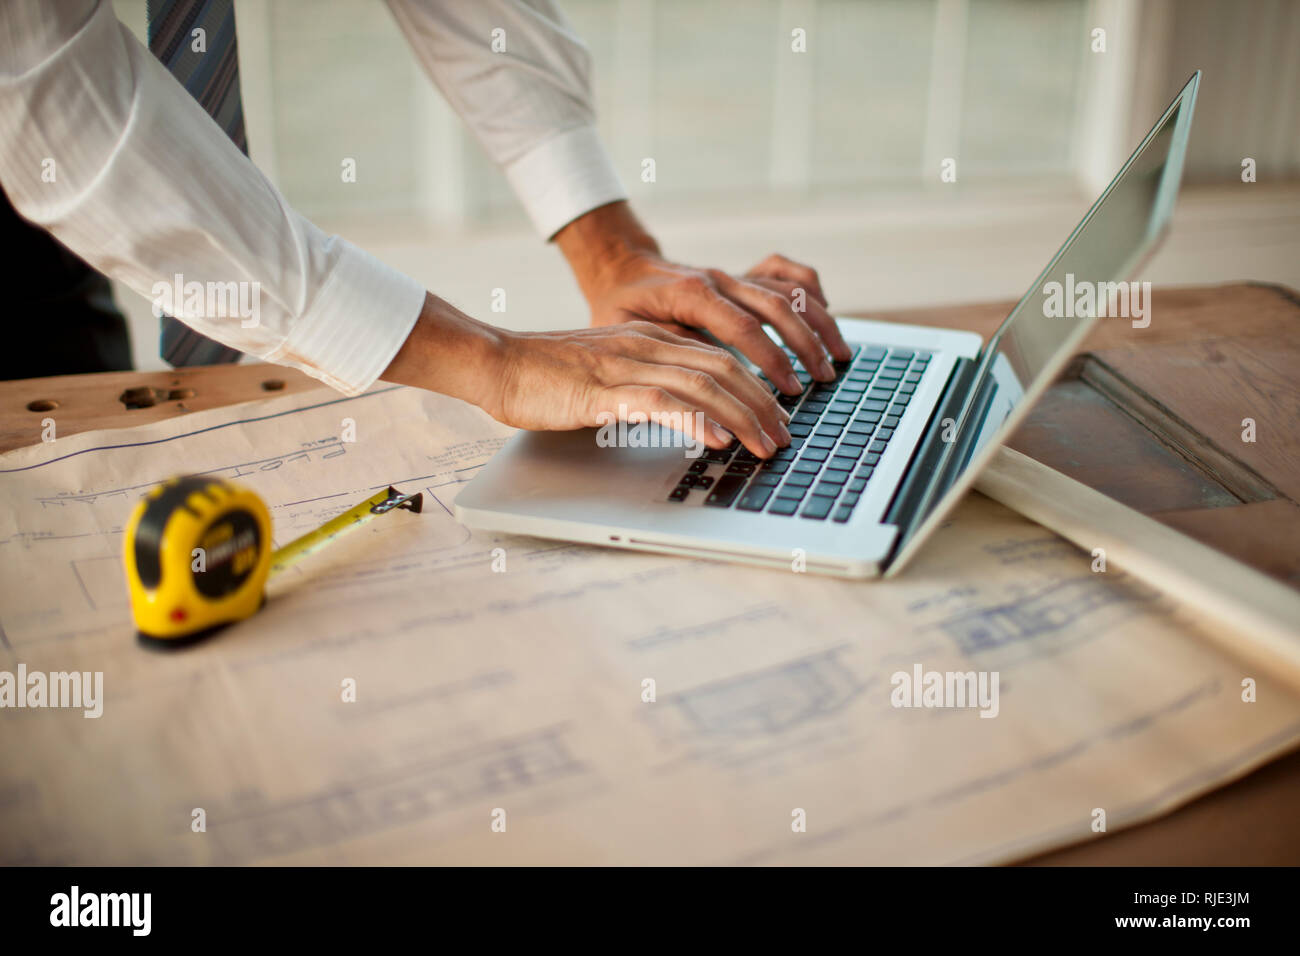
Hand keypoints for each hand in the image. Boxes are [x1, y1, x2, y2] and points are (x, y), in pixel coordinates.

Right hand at [382, 294, 790, 457]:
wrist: (496, 362)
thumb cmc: (545, 375)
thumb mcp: (607, 372)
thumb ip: (645, 383)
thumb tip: (684, 412)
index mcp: (650, 339)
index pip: (720, 356)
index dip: (757, 386)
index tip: (778, 417)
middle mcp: (646, 346)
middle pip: (724, 367)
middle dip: (763, 405)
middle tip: (785, 437)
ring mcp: (626, 365)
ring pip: (703, 384)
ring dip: (743, 417)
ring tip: (765, 445)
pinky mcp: (603, 390)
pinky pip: (661, 402)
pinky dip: (696, 420)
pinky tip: (717, 439)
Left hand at [555, 202, 850, 394]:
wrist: (620, 269)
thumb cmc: (620, 307)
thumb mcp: (629, 333)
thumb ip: (668, 351)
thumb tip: (704, 382)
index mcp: (692, 292)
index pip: (743, 326)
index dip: (771, 359)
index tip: (789, 389)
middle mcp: (719, 278)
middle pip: (777, 306)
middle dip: (805, 345)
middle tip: (822, 380)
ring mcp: (733, 275)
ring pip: (789, 290)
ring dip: (818, 323)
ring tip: (838, 356)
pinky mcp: (741, 277)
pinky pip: (785, 273)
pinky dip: (810, 290)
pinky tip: (825, 312)